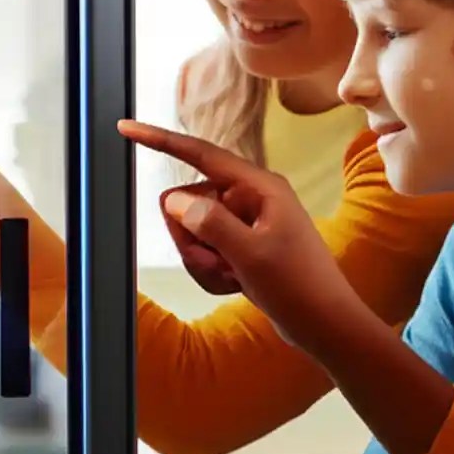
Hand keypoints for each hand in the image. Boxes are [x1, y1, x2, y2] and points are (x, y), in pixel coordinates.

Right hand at [119, 119, 359, 346]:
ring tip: (232, 278)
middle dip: (192, 238)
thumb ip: (210, 223)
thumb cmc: (298, 287)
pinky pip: (208, 252)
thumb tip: (175, 200)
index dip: (162, 141)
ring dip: (204, 261)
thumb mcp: (250, 254)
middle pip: (190, 203)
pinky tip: (235, 285)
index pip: (201, 155)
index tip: (127, 128)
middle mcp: (252, 198)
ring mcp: (247, 223)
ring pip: (195, 232)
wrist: (326, 325)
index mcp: (259, 187)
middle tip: (216, 263)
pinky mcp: (244, 245)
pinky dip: (214, 272)